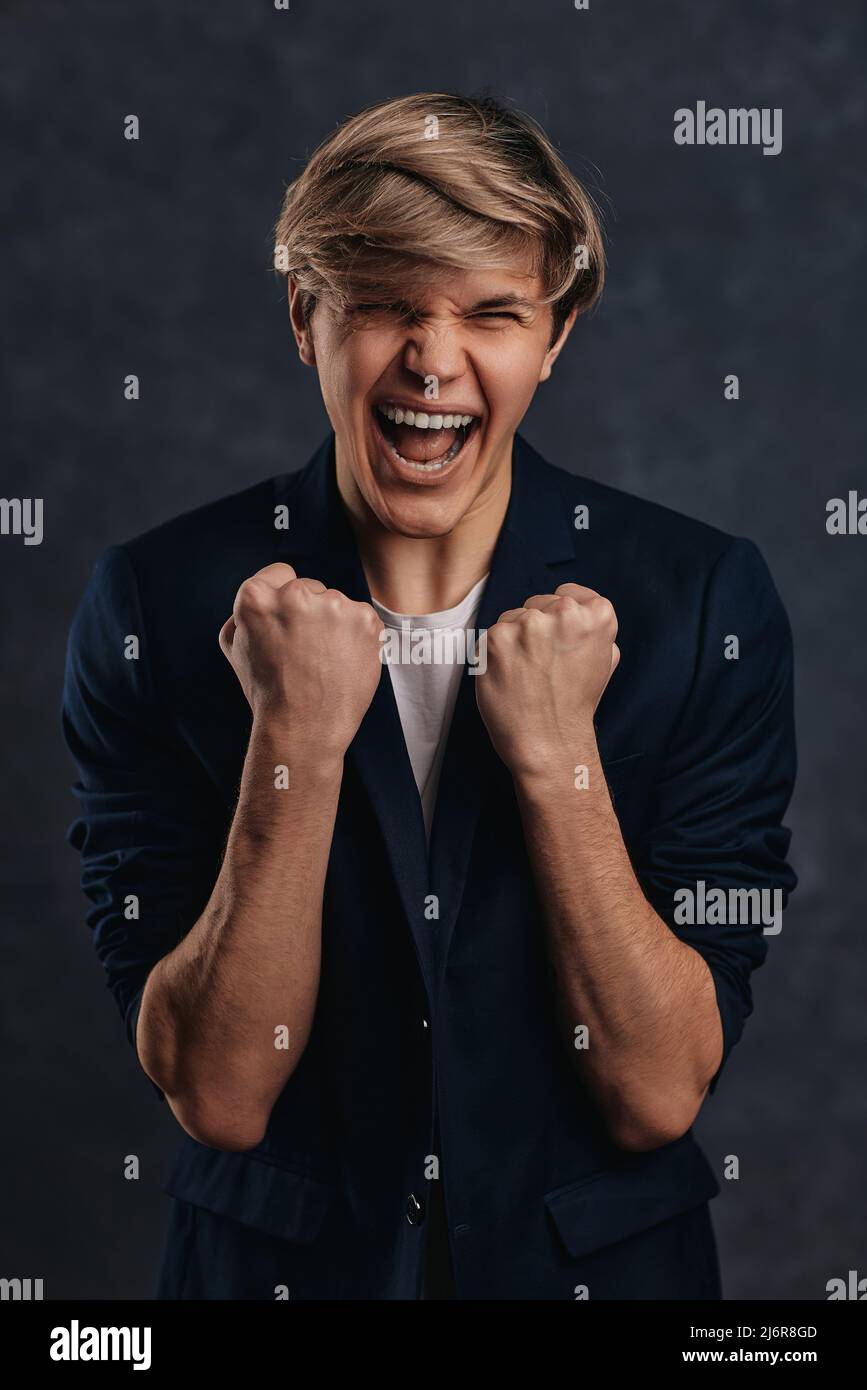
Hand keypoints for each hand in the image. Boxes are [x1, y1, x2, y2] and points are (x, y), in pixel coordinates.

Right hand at [219, 563, 383, 757]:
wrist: (304, 728)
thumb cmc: (267, 691)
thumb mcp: (235, 648)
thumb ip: (245, 612)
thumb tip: (263, 594)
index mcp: (257, 597)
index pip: (278, 573)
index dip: (281, 599)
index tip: (286, 622)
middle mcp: (295, 594)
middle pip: (308, 588)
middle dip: (308, 612)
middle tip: (304, 651)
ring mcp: (334, 605)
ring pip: (335, 603)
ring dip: (332, 624)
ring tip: (324, 661)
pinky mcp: (365, 619)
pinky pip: (359, 617)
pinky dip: (355, 636)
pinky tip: (342, 661)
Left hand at [475, 583, 619, 776]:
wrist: (550, 742)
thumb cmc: (576, 703)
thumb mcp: (606, 659)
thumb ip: (593, 627)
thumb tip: (578, 607)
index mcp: (597, 613)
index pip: (568, 594)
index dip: (560, 620)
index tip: (560, 645)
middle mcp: (564, 612)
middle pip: (538, 603)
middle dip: (537, 629)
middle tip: (544, 665)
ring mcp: (528, 624)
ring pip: (513, 617)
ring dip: (515, 640)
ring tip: (527, 674)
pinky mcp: (497, 638)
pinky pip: (492, 635)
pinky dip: (495, 654)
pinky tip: (510, 676)